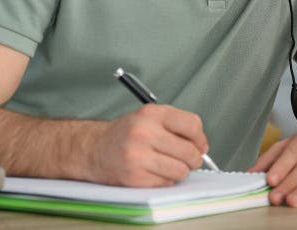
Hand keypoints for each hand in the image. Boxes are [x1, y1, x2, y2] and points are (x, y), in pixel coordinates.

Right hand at [89, 104, 207, 186]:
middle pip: (189, 151)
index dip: (200, 138)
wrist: (94, 148)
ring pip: (180, 170)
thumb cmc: (126, 134)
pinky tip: (155, 172)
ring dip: (180, 171)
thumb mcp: (150, 117)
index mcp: (152, 113)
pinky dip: (166, 180)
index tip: (200, 146)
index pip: (192, 125)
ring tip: (170, 166)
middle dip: (194, 159)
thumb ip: (177, 125)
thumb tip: (202, 146)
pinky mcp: (134, 176)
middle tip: (189, 160)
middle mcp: (144, 132)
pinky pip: (166, 182)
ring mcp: (138, 155)